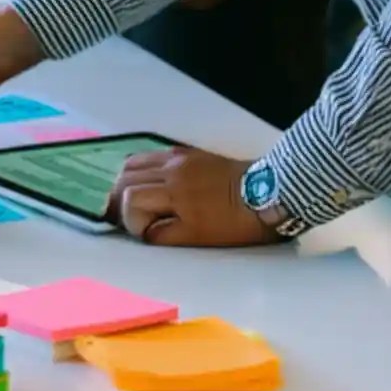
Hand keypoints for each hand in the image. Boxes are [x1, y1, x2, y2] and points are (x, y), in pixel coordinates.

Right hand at [106, 147, 277, 246]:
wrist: (270, 193)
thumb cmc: (235, 222)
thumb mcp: (199, 238)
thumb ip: (165, 235)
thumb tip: (145, 232)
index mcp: (173, 192)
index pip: (131, 200)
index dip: (130, 220)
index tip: (144, 233)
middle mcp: (170, 169)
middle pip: (125, 177)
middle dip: (120, 200)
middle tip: (128, 217)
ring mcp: (178, 157)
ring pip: (134, 162)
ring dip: (127, 182)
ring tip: (134, 199)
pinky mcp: (188, 153)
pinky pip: (153, 155)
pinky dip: (142, 169)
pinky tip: (150, 182)